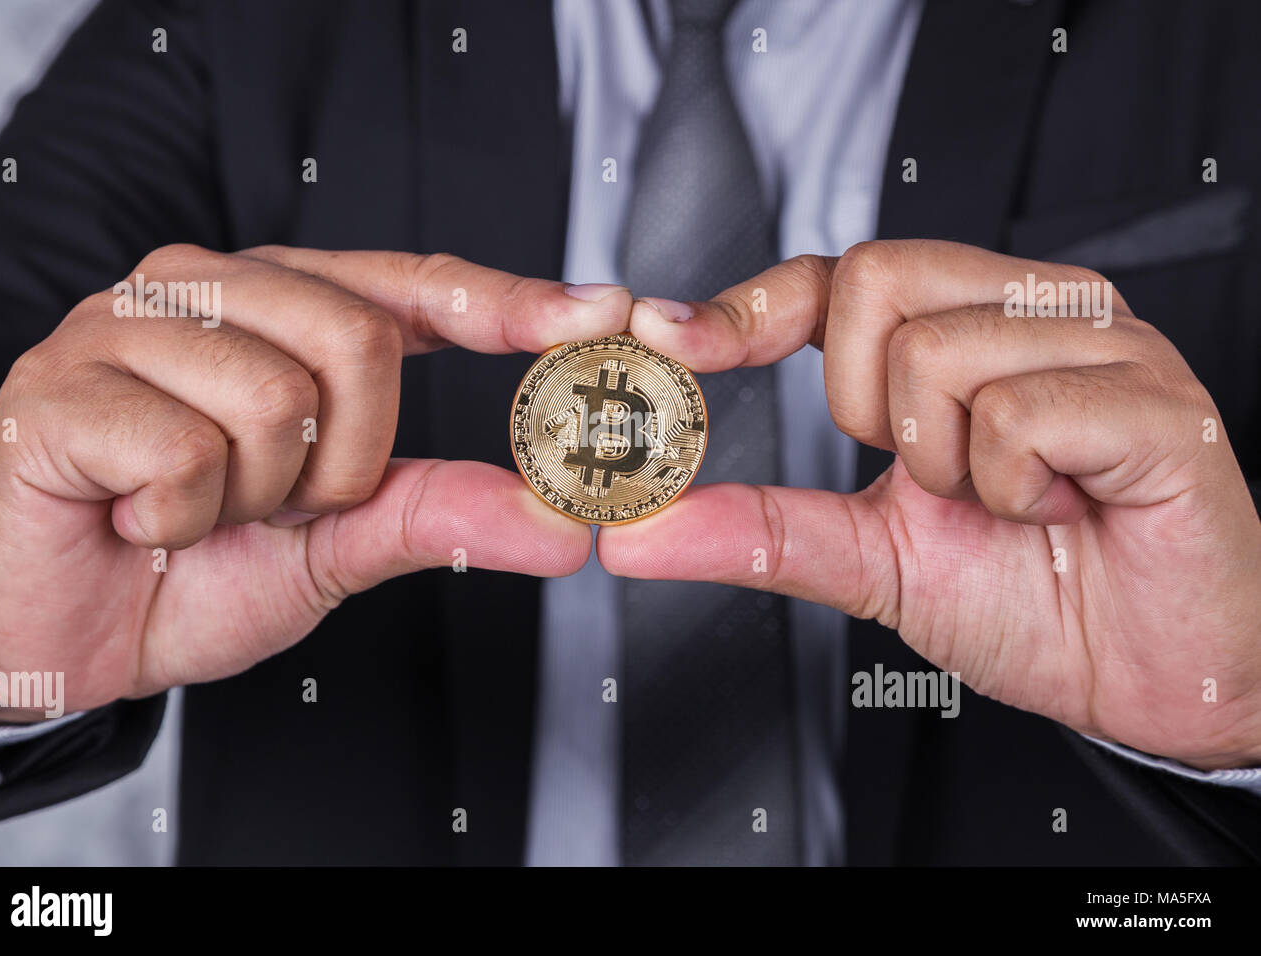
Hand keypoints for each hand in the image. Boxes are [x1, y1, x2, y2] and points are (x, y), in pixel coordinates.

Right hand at [0, 245, 628, 719]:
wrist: (71, 638)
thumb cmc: (203, 570)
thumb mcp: (342, 542)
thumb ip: (441, 514)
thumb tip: (560, 522)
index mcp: (284, 307)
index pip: (414, 285)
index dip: (510, 299)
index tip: (606, 313)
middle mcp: (208, 289)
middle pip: (356, 341)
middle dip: (342, 463)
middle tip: (282, 505)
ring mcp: (126, 323)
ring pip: (275, 397)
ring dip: (258, 498)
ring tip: (203, 512)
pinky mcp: (58, 384)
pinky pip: (187, 452)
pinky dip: (184, 520)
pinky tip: (142, 521)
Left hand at [600, 239, 1260, 769]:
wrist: (1152, 676)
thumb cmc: (1032, 598)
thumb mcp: (869, 559)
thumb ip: (761, 531)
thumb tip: (641, 528)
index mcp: (966, 331)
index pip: (837, 275)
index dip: (750, 305)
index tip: (671, 336)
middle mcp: (1029, 315)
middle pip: (872, 279)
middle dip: (865, 405)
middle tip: (931, 476)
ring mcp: (1101, 346)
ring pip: (937, 352)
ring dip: (949, 465)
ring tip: (1013, 503)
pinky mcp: (1158, 400)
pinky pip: (1018, 412)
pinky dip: (1015, 488)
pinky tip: (1060, 510)